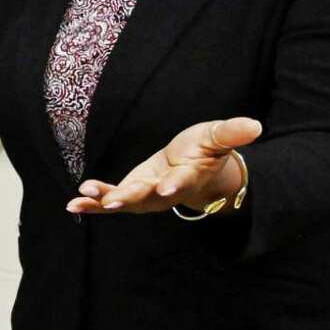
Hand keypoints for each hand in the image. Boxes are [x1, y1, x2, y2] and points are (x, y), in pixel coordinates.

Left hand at [67, 117, 260, 214]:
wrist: (192, 169)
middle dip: (130, 198)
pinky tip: (73, 203)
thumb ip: (232, 133)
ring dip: (104, 201)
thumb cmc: (204, 151)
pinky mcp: (130, 195)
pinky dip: (92, 203)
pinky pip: (109, 201)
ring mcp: (145, 196)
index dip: (175, 185)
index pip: (182, 181)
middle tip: (114, 202)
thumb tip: (255, 126)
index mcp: (188, 176)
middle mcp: (165, 191)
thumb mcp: (218, 138)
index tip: (167, 188)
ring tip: (84, 197)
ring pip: (125, 201)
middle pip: (147, 196)